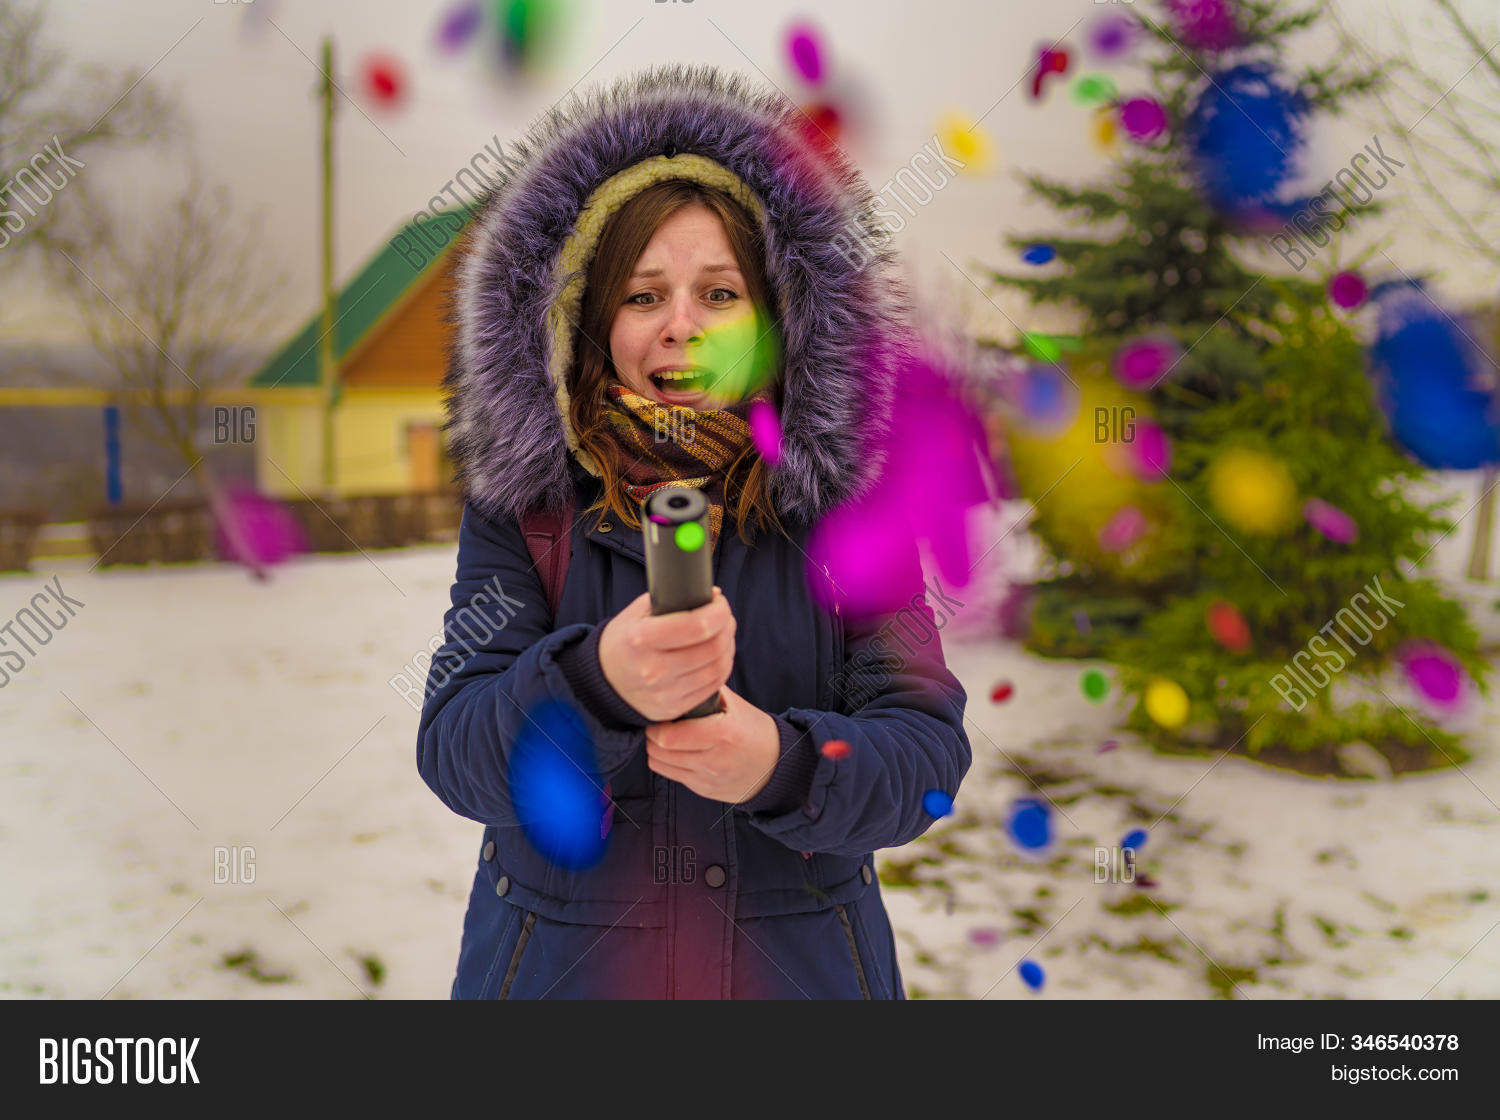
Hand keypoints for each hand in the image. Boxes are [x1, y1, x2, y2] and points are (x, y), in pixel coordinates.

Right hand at [597, 588, 735, 722]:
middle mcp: (653, 669)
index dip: (719, 611)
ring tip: (723, 635)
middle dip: (726, 627)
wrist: (603, 681)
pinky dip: (722, 668)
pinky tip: (717, 656)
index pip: (698, 625)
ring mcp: (664, 693)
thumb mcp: (636, 613)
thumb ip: (671, 599)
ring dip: (728, 647)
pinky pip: (712, 687)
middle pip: (713, 647)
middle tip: (724, 618)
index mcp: (641, 639)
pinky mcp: (673, 708)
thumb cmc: (624, 641)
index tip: (720, 603)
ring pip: (717, 668)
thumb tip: (712, 594)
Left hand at [645, 683, 780, 803]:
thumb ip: (707, 692)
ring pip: (660, 765)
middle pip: (659, 751)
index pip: (668, 736)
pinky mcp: (703, 790)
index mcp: (721, 734)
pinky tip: (679, 752)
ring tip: (667, 738)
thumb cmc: (755, 731)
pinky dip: (669, 763)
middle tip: (659, 725)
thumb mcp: (736, 705)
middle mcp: (712, 760)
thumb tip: (680, 679)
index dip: (655, 725)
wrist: (776, 766)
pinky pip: (672, 776)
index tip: (659, 715)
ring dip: (657, 750)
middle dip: (652, 736)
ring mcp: (707, 779)